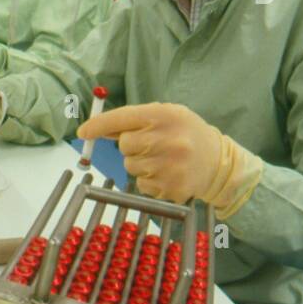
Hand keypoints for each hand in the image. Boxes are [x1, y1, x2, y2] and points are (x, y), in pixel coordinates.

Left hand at [77, 102, 259, 211]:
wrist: (219, 163)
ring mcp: (170, 166)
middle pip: (124, 145)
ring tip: (162, 160)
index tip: (82, 132)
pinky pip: (141, 184)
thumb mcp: (166, 118)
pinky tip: (167, 173)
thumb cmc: (186, 135)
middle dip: (131, 146)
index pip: (122, 118)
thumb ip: (134, 121)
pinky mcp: (171, 187)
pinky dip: (149, 180)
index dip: (98, 125)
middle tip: (152, 145)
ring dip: (140, 164)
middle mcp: (168, 139)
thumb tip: (97, 129)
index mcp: (165, 115)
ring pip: (130, 166)